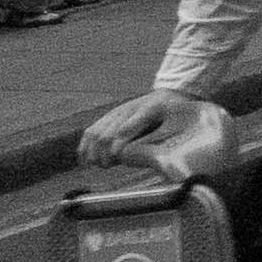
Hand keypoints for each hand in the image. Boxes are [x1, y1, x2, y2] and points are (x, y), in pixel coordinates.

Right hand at [82, 87, 218, 170]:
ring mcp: (117, 112)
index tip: (115, 158)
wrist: (167, 96)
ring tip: (99, 164)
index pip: (125, 129)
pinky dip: (85, 146)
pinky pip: (91, 130)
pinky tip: (85, 159)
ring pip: (96, 132)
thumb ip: (163, 141)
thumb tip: (153, 162)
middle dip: (103, 153)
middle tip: (108, 165)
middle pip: (106, 134)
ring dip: (93, 151)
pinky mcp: (109, 117)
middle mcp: (129, 110)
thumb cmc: (174, 115)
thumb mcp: (176, 126)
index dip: (117, 146)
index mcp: (149, 111)